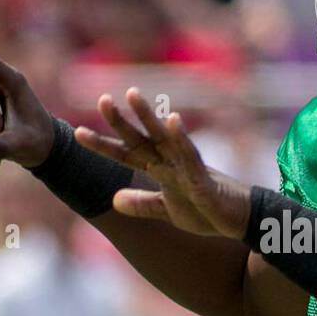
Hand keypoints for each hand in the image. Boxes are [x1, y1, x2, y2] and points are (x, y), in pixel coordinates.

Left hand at [77, 88, 251, 238]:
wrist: (238, 221)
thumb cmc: (206, 211)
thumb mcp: (167, 210)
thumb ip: (142, 203)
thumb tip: (113, 199)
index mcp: (160, 169)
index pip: (126, 154)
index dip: (103, 145)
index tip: (78, 132)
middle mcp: (171, 162)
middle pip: (141, 138)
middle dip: (121, 121)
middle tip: (101, 99)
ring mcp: (187, 166)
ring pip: (164, 138)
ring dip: (149, 117)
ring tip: (133, 95)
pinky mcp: (204, 177)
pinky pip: (191, 156)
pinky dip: (181, 138)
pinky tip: (172, 120)